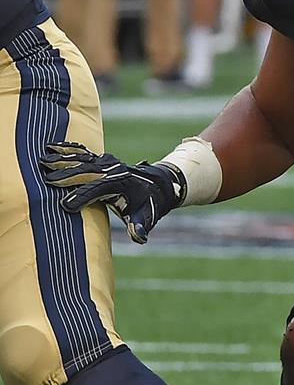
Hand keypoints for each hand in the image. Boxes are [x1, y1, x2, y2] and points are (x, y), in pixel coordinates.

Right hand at [40, 142, 186, 243]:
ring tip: (43, 161)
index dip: (83, 197)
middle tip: (48, 181)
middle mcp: (114, 170)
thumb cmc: (148, 204)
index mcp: (122, 184)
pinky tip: (52, 147)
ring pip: (83, 159)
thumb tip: (139, 238)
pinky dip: (69, 149)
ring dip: (63, 159)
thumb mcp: (146, 217)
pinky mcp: (102, 159)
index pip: (99, 190)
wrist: (159, 183)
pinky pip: (84, 152)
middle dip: (68, 176)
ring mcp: (107, 162)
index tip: (66, 206)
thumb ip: (140, 227)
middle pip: (88, 172)